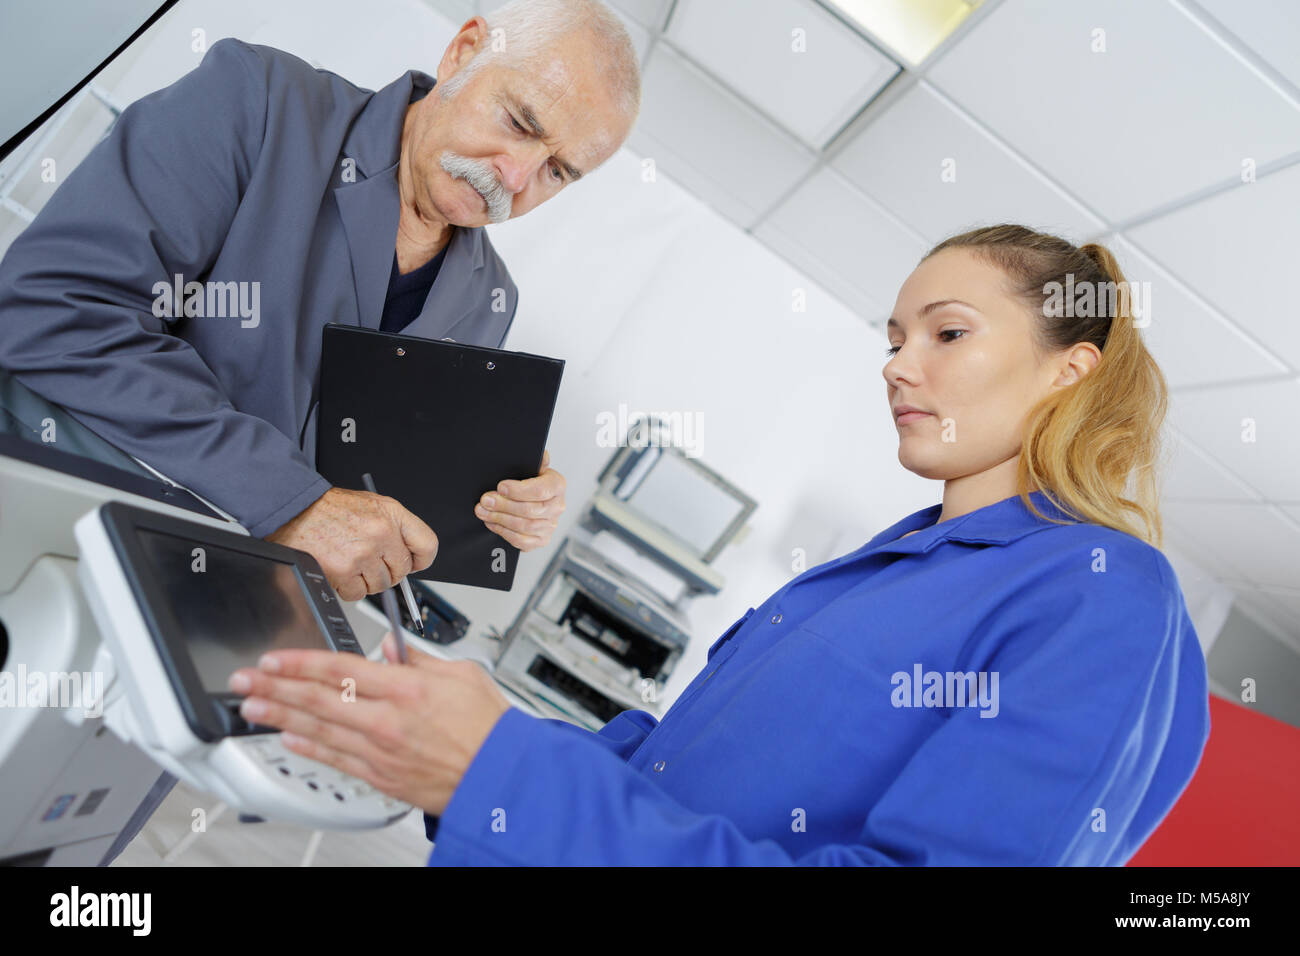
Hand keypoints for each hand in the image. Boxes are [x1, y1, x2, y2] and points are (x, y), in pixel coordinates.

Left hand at [227, 632, 512, 816]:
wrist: (503, 778)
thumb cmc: (491, 728)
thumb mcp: (463, 674)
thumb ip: (420, 659)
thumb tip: (390, 649)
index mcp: (407, 688)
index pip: (340, 669)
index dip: (300, 662)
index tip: (274, 658)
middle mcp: (388, 720)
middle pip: (319, 699)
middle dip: (276, 687)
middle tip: (245, 680)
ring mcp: (381, 752)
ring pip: (319, 730)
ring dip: (279, 716)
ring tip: (251, 707)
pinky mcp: (381, 777)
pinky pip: (335, 759)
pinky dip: (309, 747)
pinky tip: (287, 738)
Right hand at [267, 486, 437, 601]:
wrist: (295, 509)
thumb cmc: (331, 508)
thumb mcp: (373, 505)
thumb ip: (397, 528)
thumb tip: (411, 558)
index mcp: (392, 514)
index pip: (427, 545)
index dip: (421, 559)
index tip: (414, 563)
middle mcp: (381, 533)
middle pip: (402, 571)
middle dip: (387, 570)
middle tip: (369, 560)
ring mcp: (363, 554)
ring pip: (381, 585)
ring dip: (367, 580)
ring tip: (351, 561)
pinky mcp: (344, 572)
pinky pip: (358, 594)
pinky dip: (349, 588)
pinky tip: (340, 570)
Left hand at [474, 448, 564, 550]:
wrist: (532, 499)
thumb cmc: (531, 481)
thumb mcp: (533, 467)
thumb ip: (536, 460)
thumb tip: (541, 454)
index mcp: (557, 485)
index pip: (540, 490)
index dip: (518, 490)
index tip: (500, 487)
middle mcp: (557, 506)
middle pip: (530, 510)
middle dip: (503, 505)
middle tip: (486, 500)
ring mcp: (550, 525)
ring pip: (524, 526)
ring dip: (500, 519)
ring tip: (483, 511)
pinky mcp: (541, 540)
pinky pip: (521, 541)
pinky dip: (503, 532)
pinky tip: (492, 523)